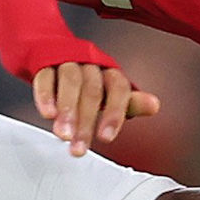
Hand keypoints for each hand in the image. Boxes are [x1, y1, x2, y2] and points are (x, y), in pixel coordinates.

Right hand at [35, 59, 161, 156]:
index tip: (106, 138)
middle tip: (78, 149)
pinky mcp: (44, 62)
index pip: (118, 88)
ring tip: (63, 136)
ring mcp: (67, 61)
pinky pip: (45, 76)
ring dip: (67, 111)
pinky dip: (46, 96)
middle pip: (92, 91)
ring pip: (70, 82)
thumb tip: (155, 106)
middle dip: (85, 121)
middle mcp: (90, 64)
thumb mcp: (109, 93)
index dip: (114, 113)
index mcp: (109, 72)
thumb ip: (130, 103)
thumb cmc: (87, 81)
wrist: (53, 50)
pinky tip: (47, 114)